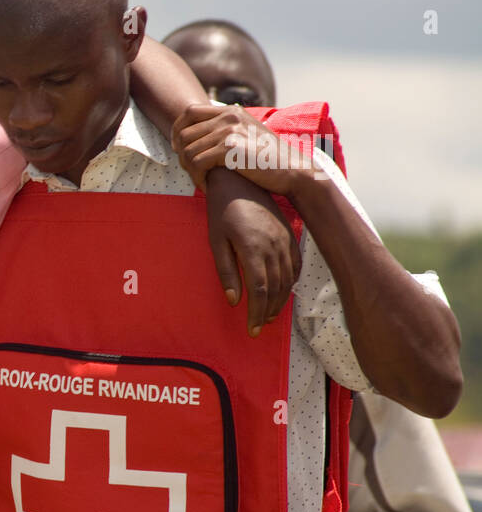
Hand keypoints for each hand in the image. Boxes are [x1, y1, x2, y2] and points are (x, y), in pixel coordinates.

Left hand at [173, 104, 317, 196]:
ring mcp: (229, 131)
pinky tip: (207, 186)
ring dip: (190, 170)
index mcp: (231, 111)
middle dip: (183, 155)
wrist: (292, 171)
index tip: (178, 147)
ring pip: (188, 151)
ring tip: (202, 180)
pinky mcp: (230, 148)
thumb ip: (225, 130)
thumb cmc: (267, 159)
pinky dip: (198, 178)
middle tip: (192, 171)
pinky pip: (197, 163)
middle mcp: (229, 117)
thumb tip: (197, 134)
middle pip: (184, 133)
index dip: (177, 130)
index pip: (189, 112)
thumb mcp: (246, 135)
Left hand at [204, 168, 301, 336]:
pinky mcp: (290, 236)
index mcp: (253, 249)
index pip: (259, 291)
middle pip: (276, 289)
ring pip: (287, 280)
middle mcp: (274, 246)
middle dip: (267, 312)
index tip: (251, 330)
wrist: (240, 181)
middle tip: (258, 328)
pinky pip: (295, 266)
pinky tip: (282, 294)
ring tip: (269, 316)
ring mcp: (285, 241)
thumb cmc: (221, 211)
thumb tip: (234, 300)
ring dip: (280, 301)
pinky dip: (290, 283)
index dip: (256, 313)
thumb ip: (225, 272)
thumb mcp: (216, 241)